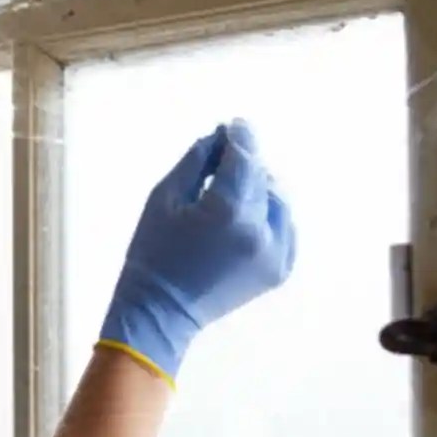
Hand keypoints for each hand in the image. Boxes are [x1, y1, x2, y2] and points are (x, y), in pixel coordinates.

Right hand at [99, 120, 296, 385]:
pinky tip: (247, 211)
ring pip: (277, 200)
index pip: (244, 159)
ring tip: (232, 186)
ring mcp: (276, 252)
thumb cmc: (152, 252)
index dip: (240, 137)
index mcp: (228, 212)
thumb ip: (196, 162)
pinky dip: (269, 212)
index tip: (234, 124)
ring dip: (258, 186)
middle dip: (245, 161)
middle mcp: (261, 230)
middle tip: (224, 152)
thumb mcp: (163, 198)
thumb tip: (219, 137)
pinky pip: (284, 226)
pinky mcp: (280, 268)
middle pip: (261, 177)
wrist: (162, 312)